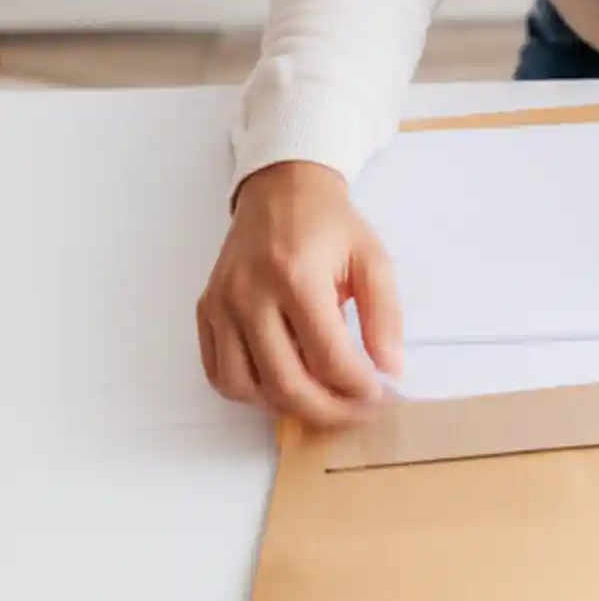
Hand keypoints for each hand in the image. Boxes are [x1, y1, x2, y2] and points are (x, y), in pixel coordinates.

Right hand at [197, 162, 402, 423]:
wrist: (281, 190)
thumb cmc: (330, 225)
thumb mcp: (373, 259)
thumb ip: (385, 316)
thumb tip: (390, 370)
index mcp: (296, 276)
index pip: (327, 357)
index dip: (357, 388)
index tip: (379, 394)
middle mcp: (250, 294)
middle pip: (285, 382)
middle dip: (328, 410)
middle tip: (356, 410)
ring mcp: (221, 305)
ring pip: (245, 387)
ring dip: (287, 406)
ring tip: (322, 398)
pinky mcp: (206, 311)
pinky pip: (219, 373)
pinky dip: (251, 392)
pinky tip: (283, 383)